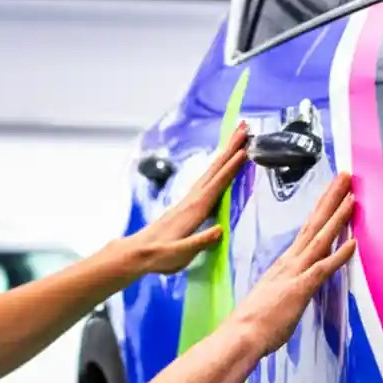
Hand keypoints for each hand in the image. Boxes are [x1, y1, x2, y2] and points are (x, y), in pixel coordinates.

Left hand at [121, 122, 249, 273]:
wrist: (137, 253)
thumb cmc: (159, 256)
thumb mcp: (178, 254)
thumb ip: (198, 243)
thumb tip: (220, 230)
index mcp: (193, 211)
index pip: (216, 186)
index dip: (231, 169)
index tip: (244, 152)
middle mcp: (192, 200)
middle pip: (215, 169)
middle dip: (230, 148)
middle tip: (244, 127)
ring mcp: (189, 200)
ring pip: (211, 171)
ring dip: (226, 153)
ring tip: (238, 137)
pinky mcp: (188, 204)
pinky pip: (208, 179)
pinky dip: (218, 167)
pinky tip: (221, 164)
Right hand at [230, 172, 355, 354]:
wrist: (241, 335)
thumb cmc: (254, 323)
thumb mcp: (274, 298)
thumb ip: (287, 288)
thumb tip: (293, 288)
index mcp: (285, 263)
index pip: (307, 230)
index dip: (322, 210)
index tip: (333, 192)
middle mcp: (290, 261)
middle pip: (314, 224)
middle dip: (331, 198)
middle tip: (345, 176)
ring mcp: (295, 272)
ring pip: (320, 238)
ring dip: (337, 217)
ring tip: (351, 195)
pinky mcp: (300, 288)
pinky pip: (323, 268)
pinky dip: (339, 254)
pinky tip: (353, 242)